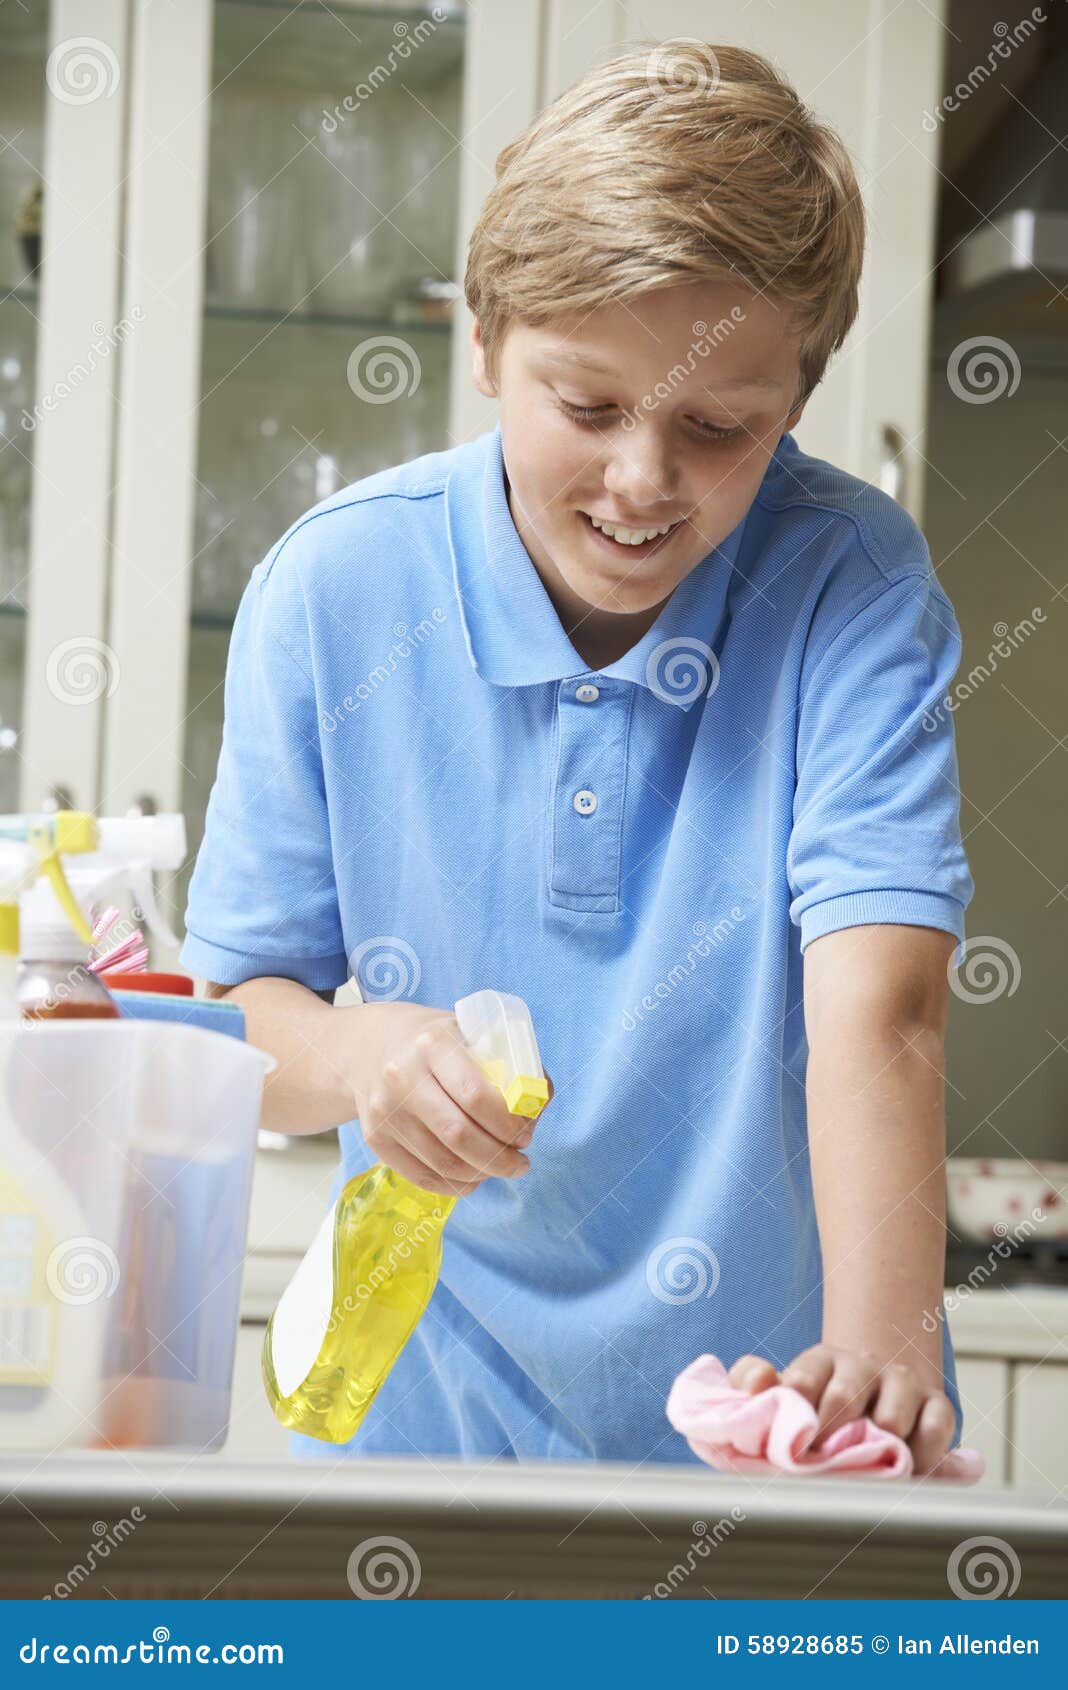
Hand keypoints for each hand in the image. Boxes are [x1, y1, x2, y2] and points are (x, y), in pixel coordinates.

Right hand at [349, 1001, 552, 1196]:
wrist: (370, 1046)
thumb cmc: (437, 1043)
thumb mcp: (471, 1034)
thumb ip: (510, 1063)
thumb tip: (536, 1108)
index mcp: (433, 1043)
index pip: (476, 1095)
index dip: (509, 1123)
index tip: (527, 1133)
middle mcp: (402, 1076)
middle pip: (459, 1135)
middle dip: (500, 1157)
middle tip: (521, 1162)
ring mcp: (384, 1110)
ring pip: (443, 1163)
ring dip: (482, 1174)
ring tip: (501, 1168)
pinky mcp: (375, 1138)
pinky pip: (422, 1177)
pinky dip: (456, 1185)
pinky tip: (475, 1177)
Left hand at [728, 1344, 956, 1474]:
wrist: (874, 1387)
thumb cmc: (819, 1403)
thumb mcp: (781, 1388)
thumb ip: (751, 1380)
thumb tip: (760, 1381)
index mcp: (820, 1361)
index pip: (801, 1380)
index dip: (794, 1413)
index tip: (791, 1445)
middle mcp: (862, 1366)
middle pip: (843, 1399)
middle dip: (829, 1439)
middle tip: (821, 1467)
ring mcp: (901, 1383)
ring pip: (891, 1418)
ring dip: (878, 1451)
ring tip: (864, 1473)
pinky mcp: (937, 1403)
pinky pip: (937, 1429)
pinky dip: (926, 1457)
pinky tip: (909, 1472)